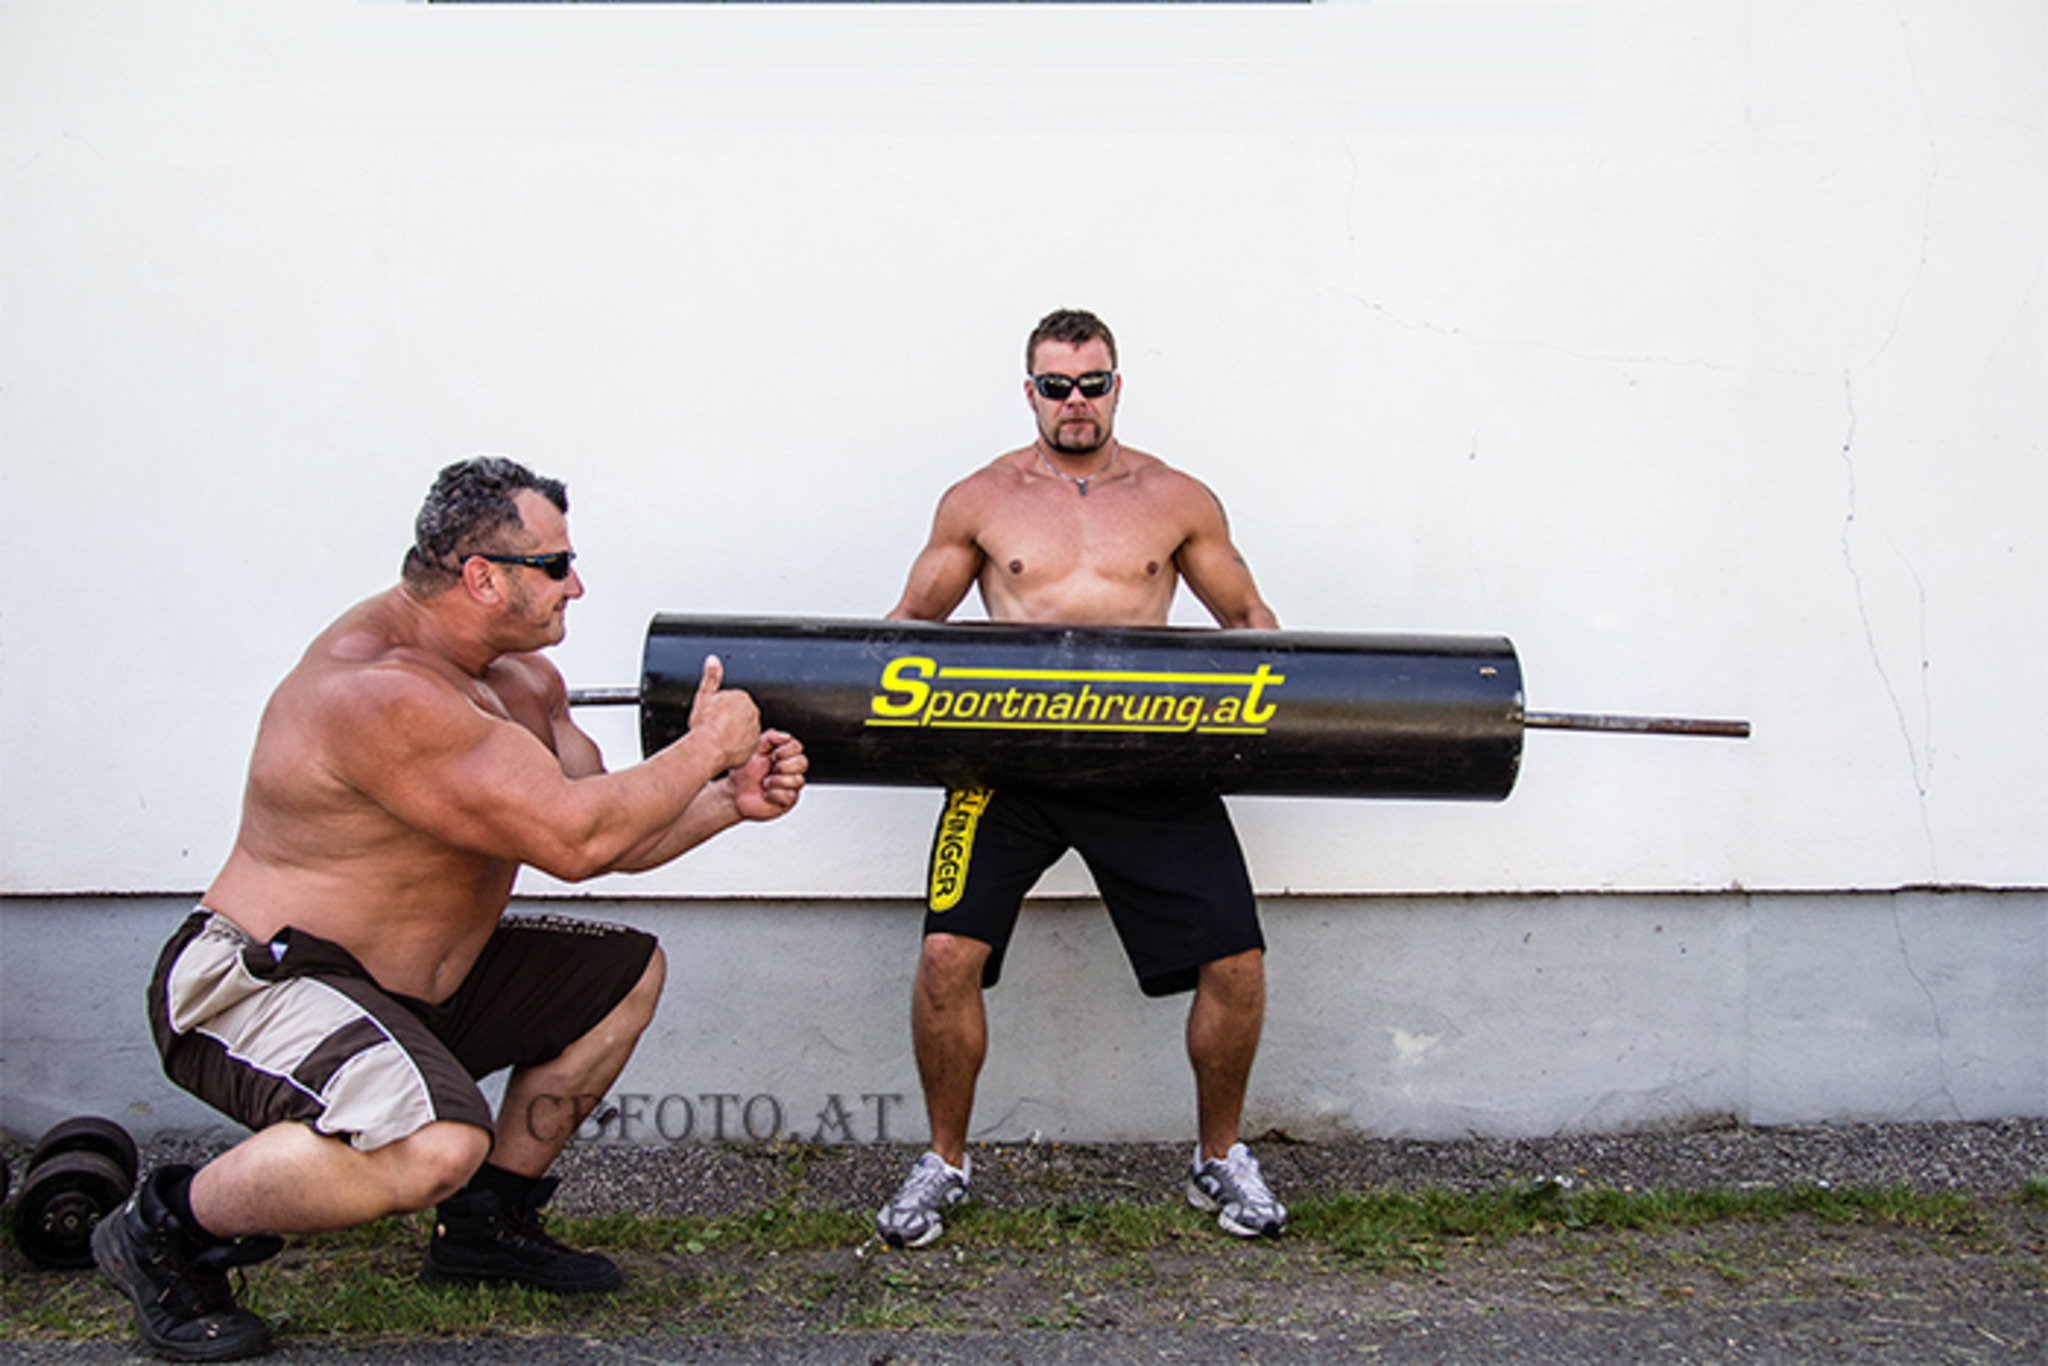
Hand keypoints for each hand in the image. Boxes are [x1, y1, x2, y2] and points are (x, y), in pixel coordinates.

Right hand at [687, 654, 760, 771]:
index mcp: (741, 698)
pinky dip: (736, 747)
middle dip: (728, 722)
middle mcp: (752, 712)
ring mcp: (755, 729)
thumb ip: (711, 676)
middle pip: (739, 716)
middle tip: (715, 728)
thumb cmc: (705, 724)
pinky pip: (745, 746)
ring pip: (743, 731)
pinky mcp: (754, 745)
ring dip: (733, 734)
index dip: (720, 711)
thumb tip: (712, 659)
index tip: (713, 718)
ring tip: (719, 739)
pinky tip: (725, 748)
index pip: (732, 703)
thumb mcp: (705, 695)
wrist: (708, 748)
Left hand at [728, 729, 805, 821]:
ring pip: (797, 780)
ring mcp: (792, 785)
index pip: (797, 747)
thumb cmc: (745, 772)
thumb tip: (786, 736)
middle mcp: (792, 769)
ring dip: (775, 781)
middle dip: (782, 767)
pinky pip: (789, 796)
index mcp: (785, 755)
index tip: (771, 756)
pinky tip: (766, 794)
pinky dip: (773, 795)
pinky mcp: (789, 801)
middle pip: (802, 763)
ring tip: (765, 783)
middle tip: (769, 770)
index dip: (784, 751)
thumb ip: (770, 737)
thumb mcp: (754, 749)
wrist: (735, 792)